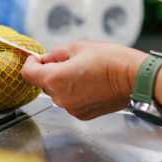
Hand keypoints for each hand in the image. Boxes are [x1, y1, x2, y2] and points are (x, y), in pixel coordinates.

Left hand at [21, 42, 144, 119]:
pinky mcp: (83, 114)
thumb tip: (46, 59)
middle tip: (70, 61)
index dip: (31, 63)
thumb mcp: (79, 47)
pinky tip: (91, 85)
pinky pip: (71, 102)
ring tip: (85, 73)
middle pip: (44, 83)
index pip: (27, 74)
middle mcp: (60, 97)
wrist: (134, 79)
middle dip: (52, 71)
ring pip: (59, 93)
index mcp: (55, 78)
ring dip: (65, 83)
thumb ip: (56, 53)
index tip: (38, 59)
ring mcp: (71, 108)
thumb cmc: (111, 60)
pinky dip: (76, 93)